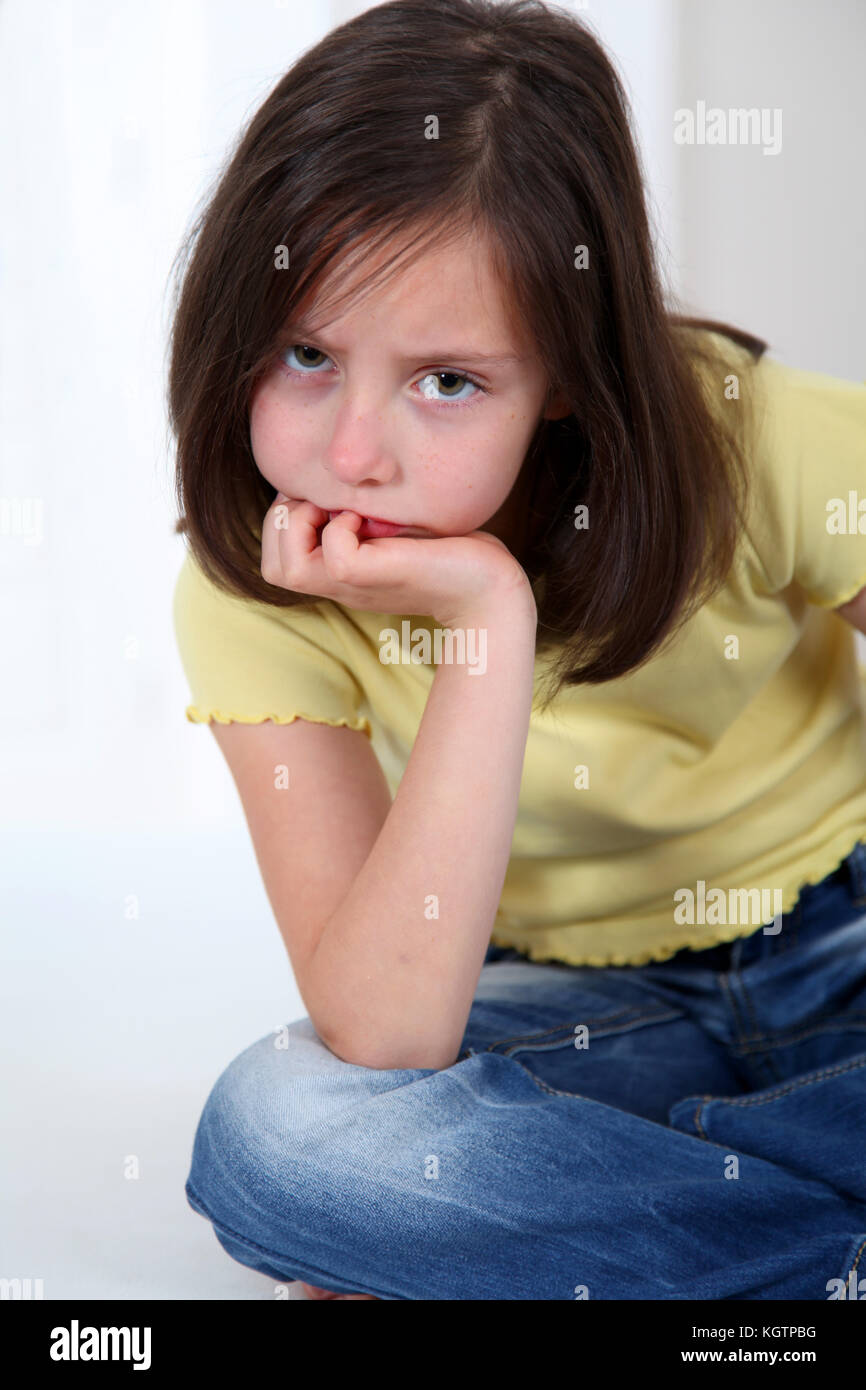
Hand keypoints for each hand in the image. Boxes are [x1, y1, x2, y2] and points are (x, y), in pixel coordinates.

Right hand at [260, 495, 535, 629]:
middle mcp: (340, 584)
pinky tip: (368, 521)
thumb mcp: (395, 526)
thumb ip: (365, 510)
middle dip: (283, 521)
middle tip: (325, 503)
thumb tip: (340, 472)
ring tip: (340, 510)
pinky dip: (340, 528)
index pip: (275, 559)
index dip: (285, 520)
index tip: (325, 499)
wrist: (488, 587)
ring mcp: (354, 584)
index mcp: (340, 574)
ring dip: (301, 525)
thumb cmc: (451, 552)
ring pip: (284, 567)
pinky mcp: (374, 577)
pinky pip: (332, 553)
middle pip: (271, 566)